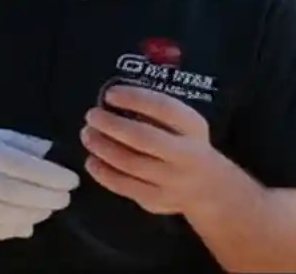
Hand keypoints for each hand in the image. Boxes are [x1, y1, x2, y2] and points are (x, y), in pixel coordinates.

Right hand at [0, 128, 80, 242]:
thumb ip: (24, 142)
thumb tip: (50, 150)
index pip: (27, 168)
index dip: (54, 176)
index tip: (72, 180)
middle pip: (24, 195)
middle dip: (52, 198)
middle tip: (65, 196)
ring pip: (15, 216)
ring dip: (39, 213)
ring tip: (49, 206)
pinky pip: (2, 231)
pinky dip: (20, 227)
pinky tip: (30, 218)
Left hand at [81, 85, 235, 217]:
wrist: (208, 187)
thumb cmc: (187, 144)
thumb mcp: (184, 123)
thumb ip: (156, 111)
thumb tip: (113, 100)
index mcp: (192, 127)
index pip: (163, 108)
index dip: (134, 99)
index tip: (110, 94)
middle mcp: (185, 154)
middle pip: (143, 138)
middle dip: (112, 125)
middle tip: (91, 115)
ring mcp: (171, 181)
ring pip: (130, 164)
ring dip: (103, 147)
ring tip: (88, 134)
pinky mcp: (157, 200)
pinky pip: (124, 187)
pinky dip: (103, 173)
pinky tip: (92, 161)